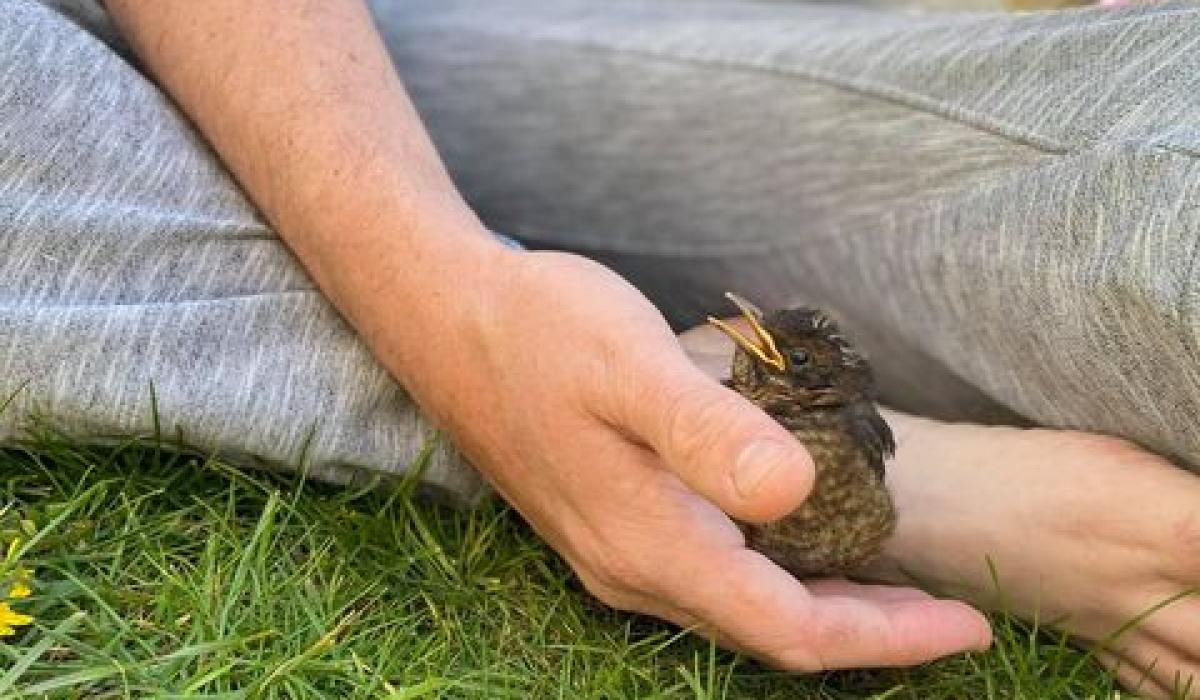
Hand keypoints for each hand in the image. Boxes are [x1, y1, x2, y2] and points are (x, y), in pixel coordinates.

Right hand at [394, 246, 991, 669]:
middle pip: (770, 635)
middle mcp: (632, 570)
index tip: (968, 623)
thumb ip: (709, 435)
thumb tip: (794, 494)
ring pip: (739, 611)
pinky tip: (798, 539)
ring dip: (822, 608)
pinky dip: (774, 577)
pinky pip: (709, 580)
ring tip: (894, 584)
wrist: (446, 320)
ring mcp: (613, 554)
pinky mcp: (606, 525)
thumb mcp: (629, 367)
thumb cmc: (540, 331)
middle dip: (867, 632)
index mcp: (650, 544)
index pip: (789, 630)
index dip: (888, 638)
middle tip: (949, 613)